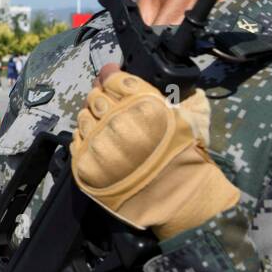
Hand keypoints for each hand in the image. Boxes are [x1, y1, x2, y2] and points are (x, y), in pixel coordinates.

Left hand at [70, 67, 239, 239]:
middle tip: (108, 104)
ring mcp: (97, 140)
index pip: (113, 78)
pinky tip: (96, 143)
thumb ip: (185, 98)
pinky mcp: (85, 162)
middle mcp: (114, 117)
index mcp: (140, 101)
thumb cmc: (185, 156)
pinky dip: (84, 138)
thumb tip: (184, 90)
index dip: (110, 75)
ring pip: (83, 117)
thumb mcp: (195, 118)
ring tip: (103, 126)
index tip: (109, 75)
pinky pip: (76, 141)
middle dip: (101, 96)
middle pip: (95, 96)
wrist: (174, 197)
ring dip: (92, 118)